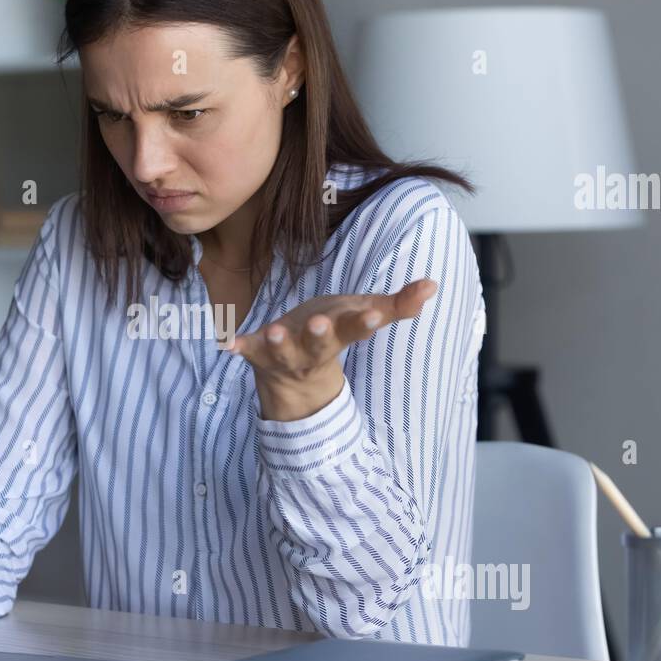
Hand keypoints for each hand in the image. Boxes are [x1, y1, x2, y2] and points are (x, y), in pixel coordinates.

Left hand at [227, 279, 437, 420]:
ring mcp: (285, 354)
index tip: (377, 315)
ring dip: (280, 343)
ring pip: (284, 352)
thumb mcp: (365, 315)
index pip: (357, 329)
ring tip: (276, 333)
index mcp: (341, 334)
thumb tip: (433, 284)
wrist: (295, 376)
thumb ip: (398, 303)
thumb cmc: (334, 332)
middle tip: (320, 325)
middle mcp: (314, 349)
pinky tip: (227, 343)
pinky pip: (248, 350)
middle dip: (320, 335)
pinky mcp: (260, 352)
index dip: (366, 322)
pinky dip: (239, 347)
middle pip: (320, 345)